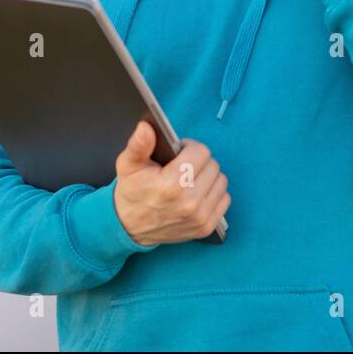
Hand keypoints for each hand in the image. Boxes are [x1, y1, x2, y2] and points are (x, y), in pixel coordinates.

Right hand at [112, 120, 231, 244]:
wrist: (131, 226)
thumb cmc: (133, 191)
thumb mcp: (128, 164)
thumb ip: (138, 144)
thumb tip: (146, 127)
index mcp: (171, 184)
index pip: (201, 152)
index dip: (189, 147)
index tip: (179, 152)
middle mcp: (188, 202)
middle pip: (212, 165)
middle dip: (199, 161)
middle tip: (183, 166)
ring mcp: (199, 217)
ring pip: (221, 181)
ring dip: (208, 176)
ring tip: (191, 178)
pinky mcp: (206, 227)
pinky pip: (224, 199)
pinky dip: (213, 193)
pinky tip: (197, 192)